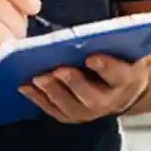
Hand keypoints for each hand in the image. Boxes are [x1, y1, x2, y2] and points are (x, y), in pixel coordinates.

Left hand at [20, 54, 150, 123]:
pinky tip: (25, 86)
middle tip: (58, 70)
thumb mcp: (121, 49)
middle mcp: (108, 100)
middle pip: (91, 96)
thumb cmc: (117, 61)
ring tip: (38, 78)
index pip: (116, 74)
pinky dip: (39, 99)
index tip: (90, 57)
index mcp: (124, 79)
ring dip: (53, 91)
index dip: (104, 66)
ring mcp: (89, 112)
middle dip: (73, 83)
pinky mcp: (71, 117)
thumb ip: (107, 41)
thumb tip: (84, 33)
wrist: (122, 90)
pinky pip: (53, 110)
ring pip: (70, 106)